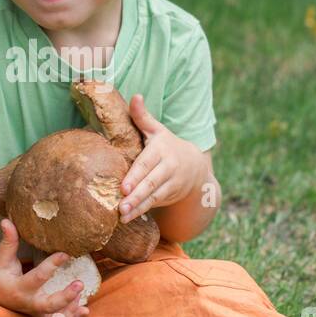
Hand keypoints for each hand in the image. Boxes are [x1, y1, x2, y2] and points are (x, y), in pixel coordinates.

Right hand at [0, 219, 90, 316]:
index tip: (66, 253)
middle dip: (65, 297)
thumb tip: (8, 221)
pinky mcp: (39, 316)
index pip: (37, 277)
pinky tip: (84, 310)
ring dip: (70, 313)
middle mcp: (27, 303)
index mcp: (18, 288)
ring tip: (83, 304)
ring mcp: (33, 312)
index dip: (52, 265)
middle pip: (48, 306)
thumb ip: (8, 241)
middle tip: (80, 284)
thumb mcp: (0, 258)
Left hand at [117, 93, 202, 221]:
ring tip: (121, 217)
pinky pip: (154, 204)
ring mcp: (170, 183)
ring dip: (137, 208)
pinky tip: (127, 219)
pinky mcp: (169, 195)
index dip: (136, 176)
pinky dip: (141, 212)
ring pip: (152, 197)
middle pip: (150, 183)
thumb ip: (142, 117)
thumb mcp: (157, 130)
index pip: (147, 164)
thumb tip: (135, 96)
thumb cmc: (166, 145)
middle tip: (120, 206)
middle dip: (135, 196)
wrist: (195, 166)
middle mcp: (168, 167)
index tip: (123, 186)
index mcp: (161, 150)